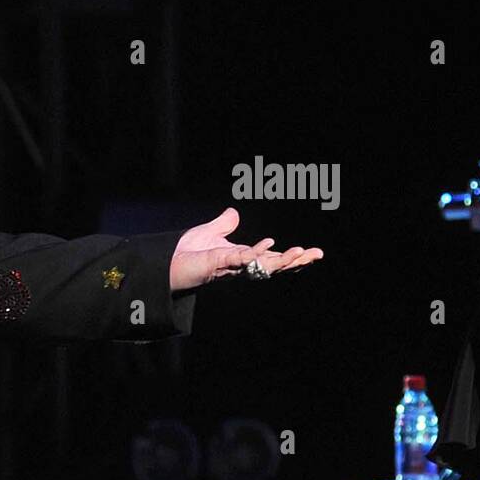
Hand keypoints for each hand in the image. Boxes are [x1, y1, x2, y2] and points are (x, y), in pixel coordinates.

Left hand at [169, 207, 322, 291]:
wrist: (162, 263)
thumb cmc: (183, 253)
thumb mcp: (208, 233)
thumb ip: (223, 225)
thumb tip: (233, 213)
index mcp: (240, 258)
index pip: (271, 257)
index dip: (291, 256)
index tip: (313, 253)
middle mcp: (238, 266)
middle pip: (272, 265)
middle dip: (295, 261)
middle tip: (317, 255)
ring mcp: (228, 266)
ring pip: (260, 266)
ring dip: (281, 260)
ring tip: (300, 253)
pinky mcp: (216, 263)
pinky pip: (239, 258)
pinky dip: (254, 252)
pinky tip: (268, 244)